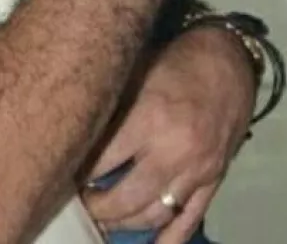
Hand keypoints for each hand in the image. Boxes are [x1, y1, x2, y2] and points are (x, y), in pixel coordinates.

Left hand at [81, 27, 255, 242]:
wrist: (228, 60)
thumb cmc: (173, 60)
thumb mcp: (136, 70)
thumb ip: (111, 102)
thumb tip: (75, 126)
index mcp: (148, 119)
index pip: (103, 161)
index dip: (78, 173)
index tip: (59, 176)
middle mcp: (173, 151)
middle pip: (126, 197)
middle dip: (97, 208)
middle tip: (78, 206)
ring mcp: (197, 171)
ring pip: (155, 214)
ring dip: (125, 224)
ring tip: (102, 223)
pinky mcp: (214, 180)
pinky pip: (189, 219)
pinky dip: (169, 239)